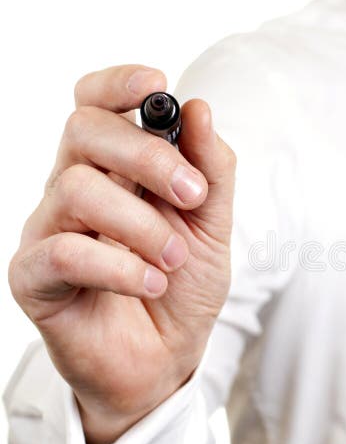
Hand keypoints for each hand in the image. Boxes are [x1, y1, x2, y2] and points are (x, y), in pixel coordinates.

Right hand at [8, 65, 235, 443]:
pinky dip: (118, 266)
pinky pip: (61, 251)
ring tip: (174, 261)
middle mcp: (73, 189)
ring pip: (76, 188)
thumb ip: (211, 171)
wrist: (167, 359)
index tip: (157, 84)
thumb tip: (199, 109)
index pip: (93, 104)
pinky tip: (151, 284)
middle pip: (83, 131)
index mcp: (113, 169)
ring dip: (142, 224)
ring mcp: (49, 231)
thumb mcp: (213, 226)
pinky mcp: (33, 278)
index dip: (117, 84)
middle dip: (147, 155)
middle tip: (193, 196)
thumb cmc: (183, 286)